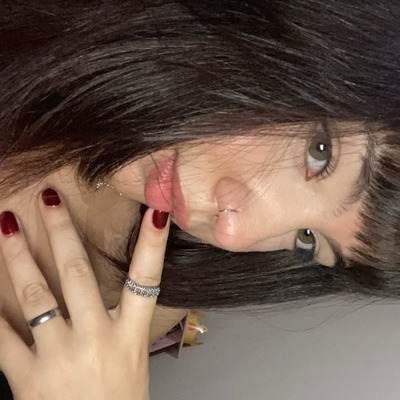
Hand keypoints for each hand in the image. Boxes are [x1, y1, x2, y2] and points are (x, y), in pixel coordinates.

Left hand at [0, 189, 169, 399]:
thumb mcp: (133, 361)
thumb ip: (123, 323)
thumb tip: (115, 285)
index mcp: (129, 336)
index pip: (148, 279)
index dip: (153, 243)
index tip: (155, 210)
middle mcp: (96, 339)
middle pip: (77, 273)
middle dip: (62, 232)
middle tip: (49, 199)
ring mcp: (59, 356)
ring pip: (35, 295)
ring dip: (18, 256)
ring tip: (7, 225)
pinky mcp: (27, 379)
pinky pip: (3, 338)